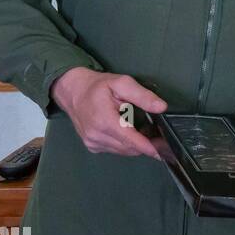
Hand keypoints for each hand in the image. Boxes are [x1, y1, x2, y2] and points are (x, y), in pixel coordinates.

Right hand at [52, 67, 166, 157]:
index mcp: (104, 121)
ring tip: (146, 133)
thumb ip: (142, 96)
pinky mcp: (92, 146)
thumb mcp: (122, 83)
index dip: (148, 147)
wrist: (73, 91)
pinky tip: (130, 134)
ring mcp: (92, 143)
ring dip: (136, 145)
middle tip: (161, 138)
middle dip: (146, 145)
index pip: (130, 140)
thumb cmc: (98, 86)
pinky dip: (125, 145)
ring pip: (123, 151)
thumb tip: (161, 107)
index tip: (162, 151)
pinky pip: (114, 150)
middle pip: (129, 148)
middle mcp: (96, 136)